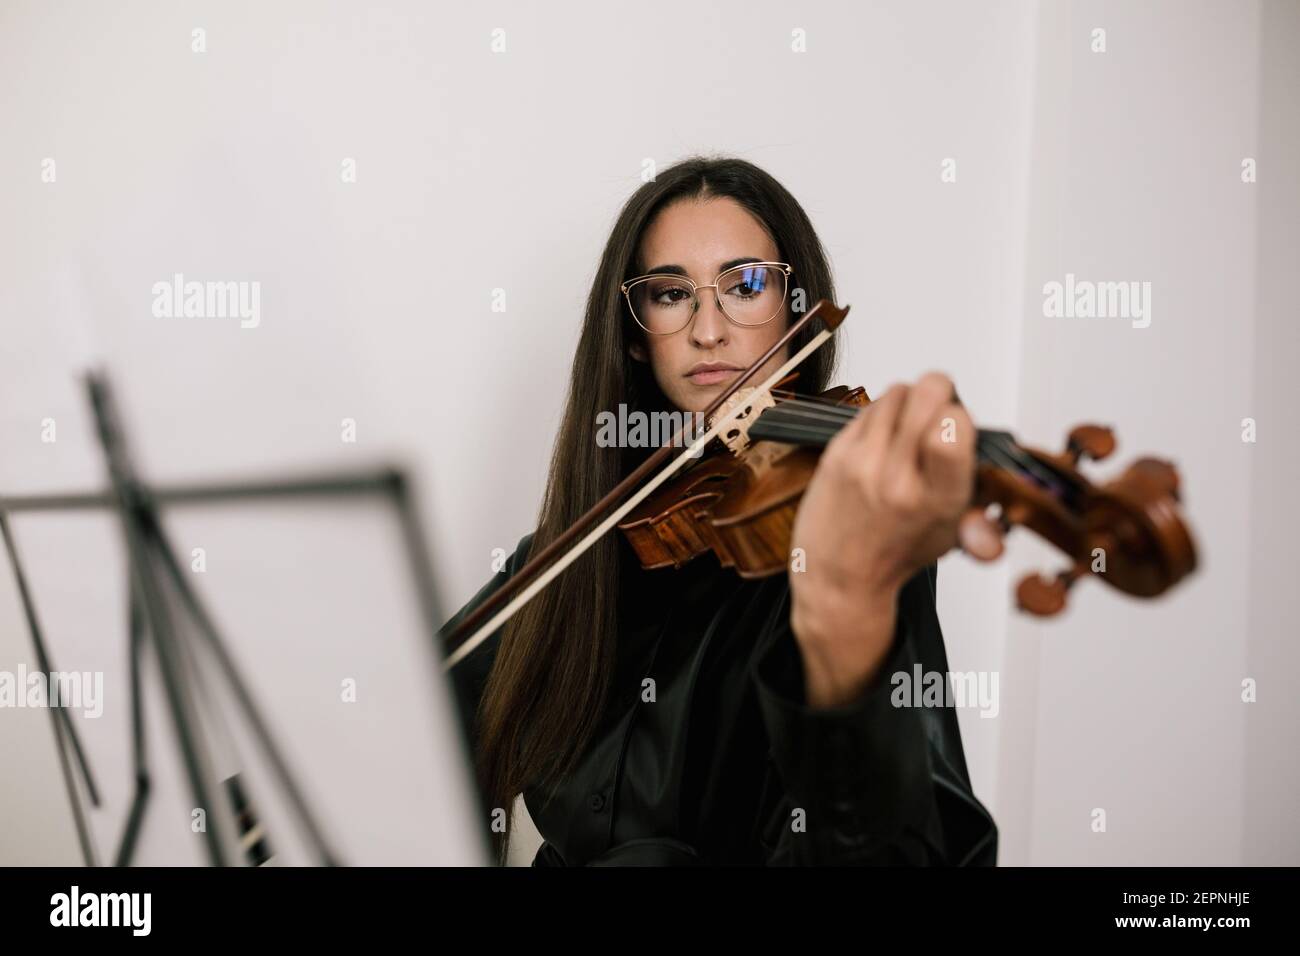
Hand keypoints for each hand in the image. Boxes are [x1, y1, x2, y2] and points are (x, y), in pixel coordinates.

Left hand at [788, 372, 994, 707]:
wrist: (838, 575)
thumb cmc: (897, 551)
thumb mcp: (952, 538)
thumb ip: (983, 522)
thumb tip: (996, 532)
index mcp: (938, 499)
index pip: (953, 427)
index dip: (959, 415)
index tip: (955, 427)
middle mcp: (899, 478)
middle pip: (929, 391)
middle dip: (939, 394)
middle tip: (936, 416)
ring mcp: (863, 462)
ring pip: (898, 391)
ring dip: (908, 403)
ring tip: (907, 432)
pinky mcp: (836, 453)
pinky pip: (868, 406)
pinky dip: (880, 416)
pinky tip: (882, 442)